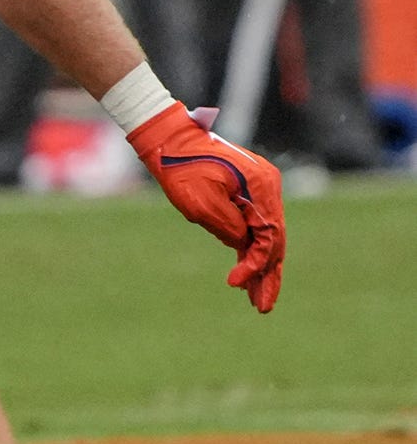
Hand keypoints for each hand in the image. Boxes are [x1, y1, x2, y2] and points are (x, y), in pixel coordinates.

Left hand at [126, 103, 285, 310]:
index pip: (268, 237)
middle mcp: (268, 188)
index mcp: (262, 188)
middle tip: (262, 307)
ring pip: (266, 236)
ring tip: (257, 300)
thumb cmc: (180, 166)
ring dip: (261, 266)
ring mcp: (260, 189)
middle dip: (267, 275)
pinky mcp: (247, 192)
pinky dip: (251, 249)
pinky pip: (255, 226)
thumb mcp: (200, 202)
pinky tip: (248, 273)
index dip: (255, 265)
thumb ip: (227, 226)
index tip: (235, 285)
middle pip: (274, 240)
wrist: (168, 136)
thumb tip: (244, 244)